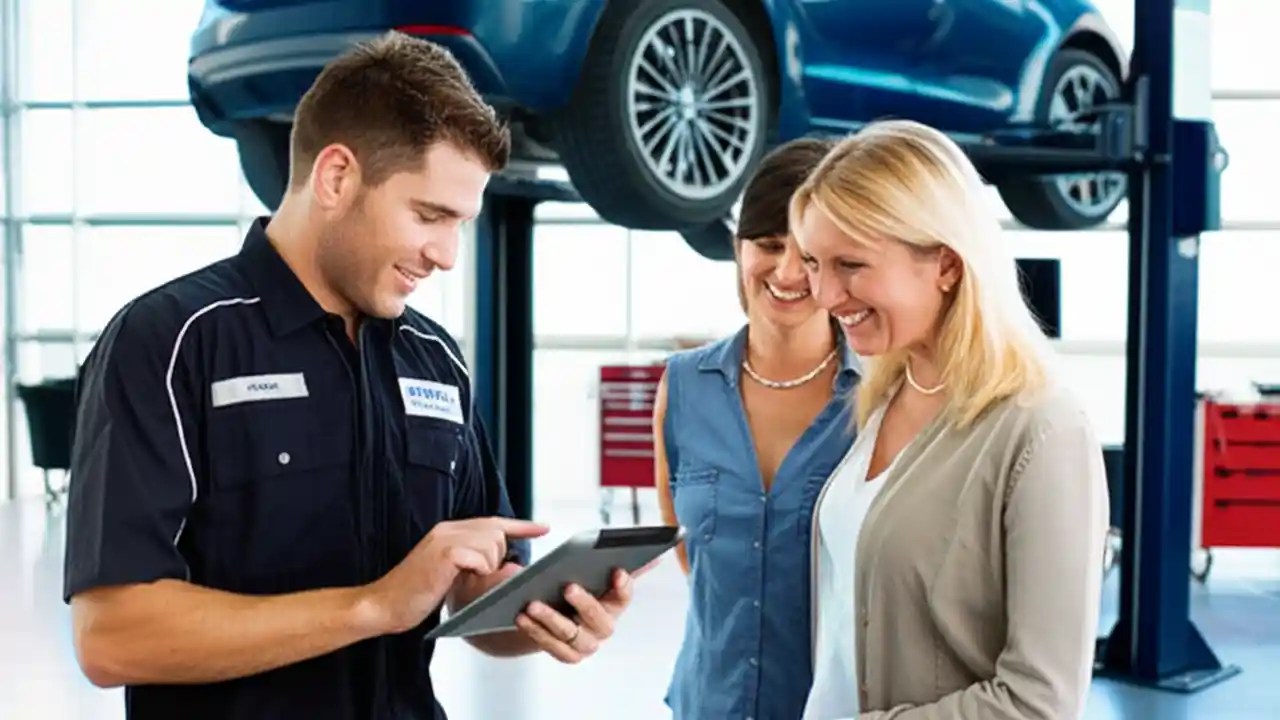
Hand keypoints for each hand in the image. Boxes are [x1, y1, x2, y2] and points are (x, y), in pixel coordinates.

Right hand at [360, 517, 548, 634]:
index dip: (520, 525)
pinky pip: (482, 558)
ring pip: (493, 545)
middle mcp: (449, 528)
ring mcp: (446, 538)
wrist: (384, 604)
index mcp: (449, 530)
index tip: (543, 528)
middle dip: (497, 557)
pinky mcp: (446, 552)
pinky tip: (460, 579)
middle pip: (497, 532)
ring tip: (464, 580)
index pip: (493, 522)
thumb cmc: (416, 594)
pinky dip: (478, 571)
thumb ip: (471, 561)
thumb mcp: (448, 573)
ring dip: (487, 567)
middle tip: (476, 576)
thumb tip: (505, 564)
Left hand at [514, 567, 635, 663]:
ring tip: (532, 604)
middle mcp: (604, 627)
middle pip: (599, 619)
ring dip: (552, 619)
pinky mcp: (567, 655)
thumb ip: (618, 561)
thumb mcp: (594, 572)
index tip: (617, 571)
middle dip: (585, 603)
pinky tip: (522, 616)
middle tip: (568, 586)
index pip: (625, 595)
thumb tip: (653, 556)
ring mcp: (586, 644)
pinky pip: (553, 647)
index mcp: (615, 604)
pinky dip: (537, 632)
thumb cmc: (574, 587)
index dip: (623, 585)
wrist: (551, 611)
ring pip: (572, 634)